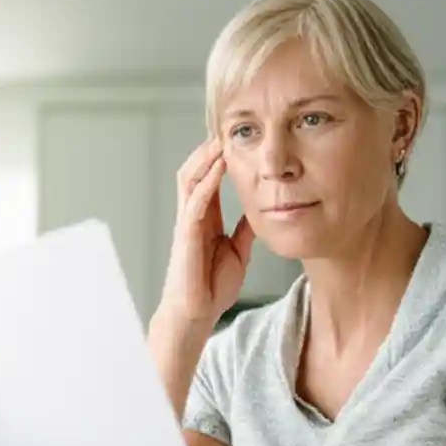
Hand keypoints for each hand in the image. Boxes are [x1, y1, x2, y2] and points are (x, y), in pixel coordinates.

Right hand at [156, 138, 255, 325]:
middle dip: (208, 149)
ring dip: (205, 159)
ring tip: (222, 141)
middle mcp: (191, 217)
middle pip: (194, 171)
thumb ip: (244, 230)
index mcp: (203, 219)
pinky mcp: (185, 237)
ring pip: (189, 180)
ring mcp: (186, 225)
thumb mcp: (237, 252)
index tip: (236, 139)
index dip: (218, 157)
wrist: (195, 315)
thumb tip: (260, 212)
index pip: (208, 179)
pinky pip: (194, 202)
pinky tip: (220, 169)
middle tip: (227, 130)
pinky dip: (207, 183)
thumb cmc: (210, 288)